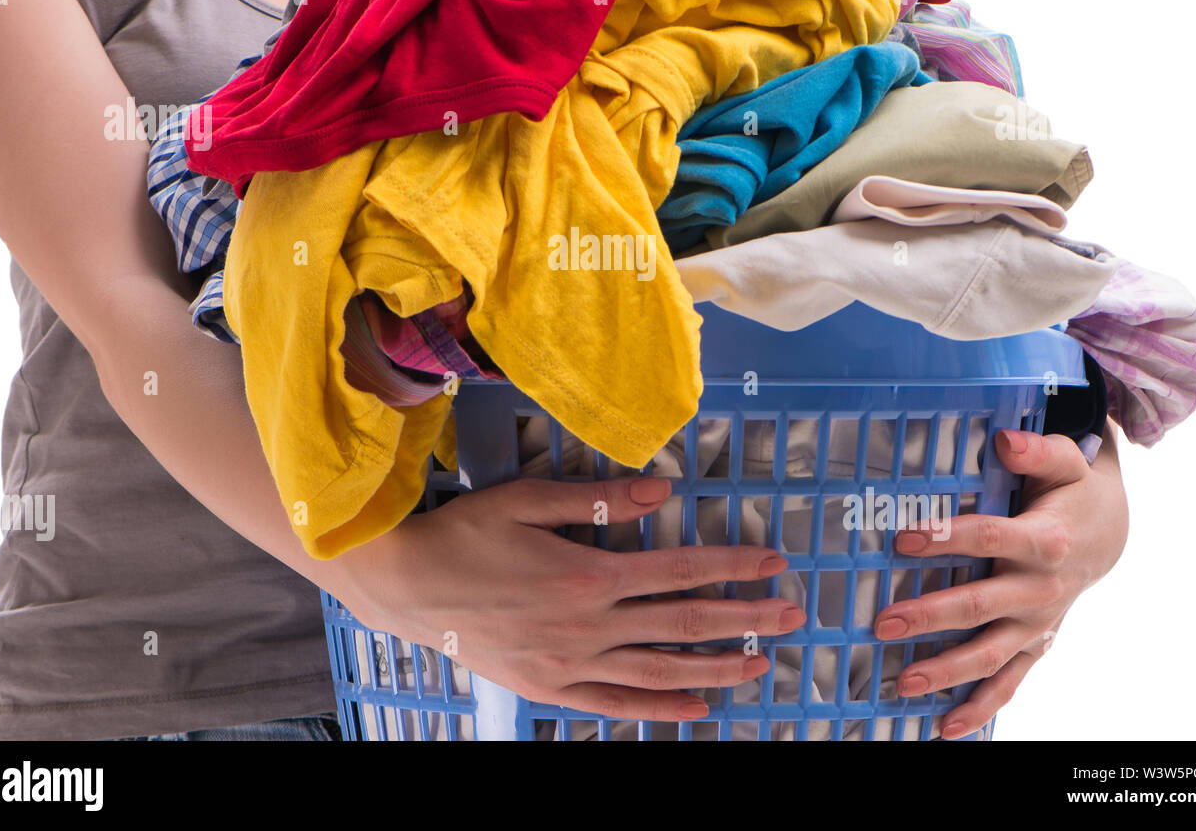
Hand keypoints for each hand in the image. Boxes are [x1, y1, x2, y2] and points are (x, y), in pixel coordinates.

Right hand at [336, 475, 802, 720]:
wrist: (404, 586)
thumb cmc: (465, 534)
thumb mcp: (527, 500)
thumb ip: (599, 498)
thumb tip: (664, 489)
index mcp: (589, 574)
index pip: (678, 570)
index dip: (731, 564)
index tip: (773, 561)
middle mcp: (589, 625)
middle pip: (683, 623)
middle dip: (744, 619)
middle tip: (791, 615)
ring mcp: (571, 663)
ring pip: (660, 670)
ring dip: (717, 667)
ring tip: (762, 664)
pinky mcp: (550, 687)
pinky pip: (616, 702)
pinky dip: (659, 706)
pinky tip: (695, 704)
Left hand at [872, 423, 1127, 738]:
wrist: (1108, 535)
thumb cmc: (1073, 493)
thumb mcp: (1065, 462)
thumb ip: (1036, 451)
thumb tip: (1006, 440)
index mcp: (1045, 541)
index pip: (990, 537)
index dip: (947, 537)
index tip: (902, 537)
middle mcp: (1041, 589)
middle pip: (981, 606)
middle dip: (931, 616)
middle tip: (884, 623)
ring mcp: (1038, 623)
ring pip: (991, 655)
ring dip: (947, 672)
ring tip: (903, 682)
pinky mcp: (1035, 643)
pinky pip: (1010, 681)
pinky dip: (981, 708)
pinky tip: (946, 727)